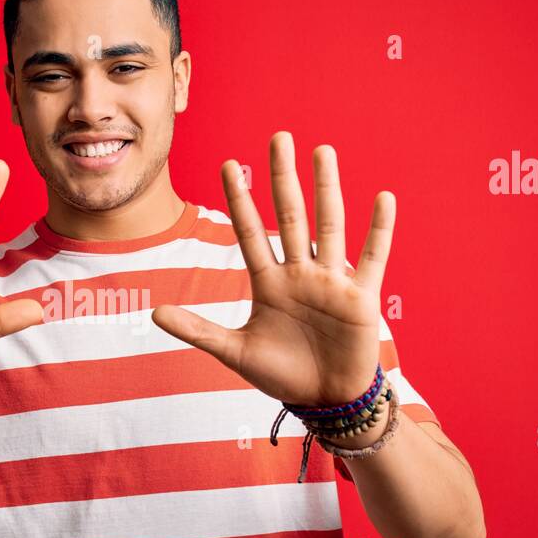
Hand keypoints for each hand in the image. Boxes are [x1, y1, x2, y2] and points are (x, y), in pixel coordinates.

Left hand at [151, 133, 389, 406]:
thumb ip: (198, 330)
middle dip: (282, 178)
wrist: (326, 400)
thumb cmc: (283, 375)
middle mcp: (300, 273)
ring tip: (322, 151)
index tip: (229, 165)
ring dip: (327, 188)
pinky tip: (383, 199)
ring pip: (328, 225)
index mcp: (269, 283)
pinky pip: (373, 258)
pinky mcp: (360, 298)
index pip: (250, 231)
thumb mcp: (234, 352)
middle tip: (278, 137)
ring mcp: (331, 282)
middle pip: (290, 215)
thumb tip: (153, 313)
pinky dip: (379, 230)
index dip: (240, 199)